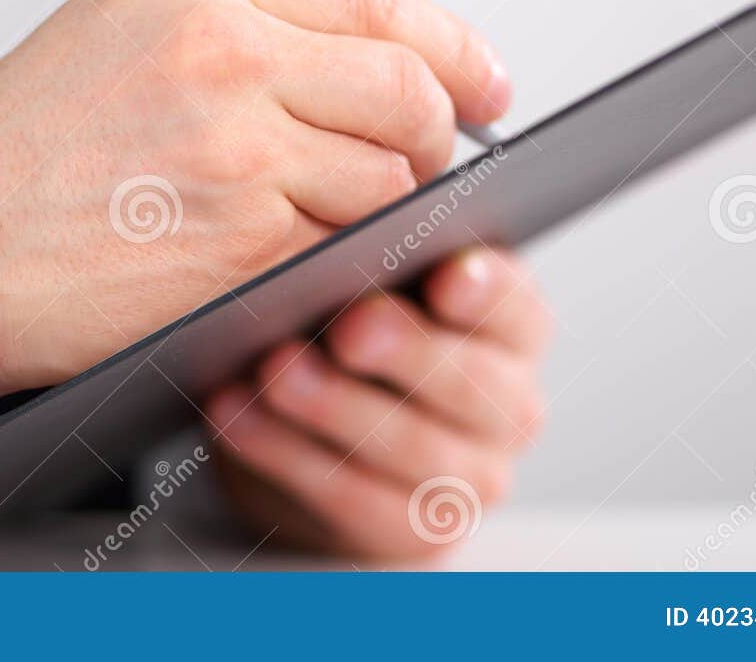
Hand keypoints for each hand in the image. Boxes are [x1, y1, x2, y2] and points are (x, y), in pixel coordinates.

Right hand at [0, 0, 510, 394]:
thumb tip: (384, 51)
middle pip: (408, 86)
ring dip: (382, 201)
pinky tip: (296, 250)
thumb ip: (258, 15)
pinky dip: (340, 254)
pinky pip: (345, 243)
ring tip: (326, 208)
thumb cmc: (28, 138)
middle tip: (429, 154)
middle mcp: (224, 47)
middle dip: (438, 132)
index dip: (451, 46)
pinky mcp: (240, 240)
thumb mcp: (131, 17)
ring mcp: (236, 146)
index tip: (482, 80)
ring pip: (389, 175)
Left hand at [204, 247, 549, 561]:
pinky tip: (239, 413)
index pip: (516, 307)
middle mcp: (509, 405)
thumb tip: (346, 222)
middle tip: (347, 323)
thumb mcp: (382, 279)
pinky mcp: (410, 533)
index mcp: (513, 327)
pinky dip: (285, 454)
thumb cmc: (356, 328)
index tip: (445, 277)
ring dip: (333, 406)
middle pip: (470, 383)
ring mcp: (469, 477)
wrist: (333, 436)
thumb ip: (383, 251)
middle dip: (405, 351)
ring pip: (409, 447)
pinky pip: (351, 499)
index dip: (485, 292)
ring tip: (272, 368)